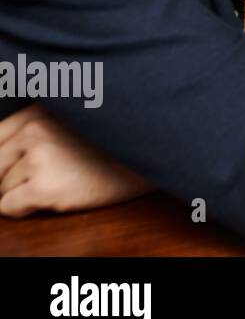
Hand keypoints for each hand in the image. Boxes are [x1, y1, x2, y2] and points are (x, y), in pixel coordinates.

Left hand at [0, 106, 150, 216]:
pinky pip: (8, 207)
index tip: (18, 165)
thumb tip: (7, 153)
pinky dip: (24, 209)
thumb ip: (39, 125)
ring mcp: (40, 157)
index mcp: (41, 110)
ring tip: (60, 183)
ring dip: (22, 192)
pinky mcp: (45, 186)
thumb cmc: (119, 140)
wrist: (155, 155)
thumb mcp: (76, 117)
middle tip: (45, 177)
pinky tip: (56, 196)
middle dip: (11, 176)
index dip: (4, 157)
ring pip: (1, 188)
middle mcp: (36, 129)